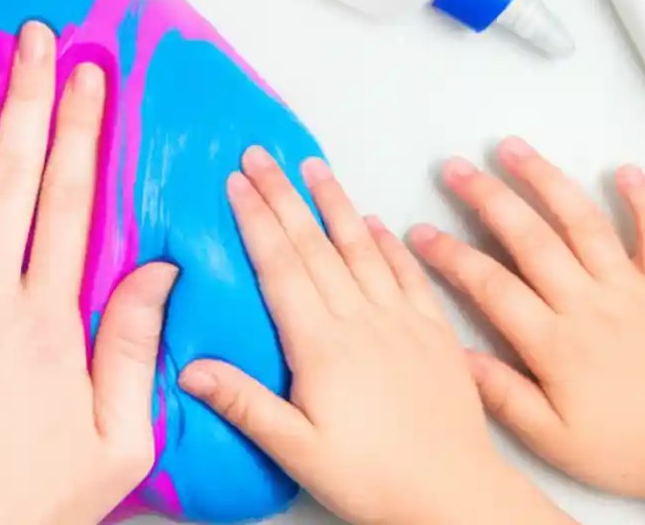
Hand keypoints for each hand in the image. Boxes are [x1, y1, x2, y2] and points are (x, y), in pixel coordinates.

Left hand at [0, 23, 178, 524]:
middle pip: (7, 178)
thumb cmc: (28, 502)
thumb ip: (135, 347)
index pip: (65, 199)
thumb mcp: (117, 439)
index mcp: (44, 322)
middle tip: (33, 40)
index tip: (85, 77)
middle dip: (24, 100)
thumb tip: (157, 270)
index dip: (78, 129)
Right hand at [177, 148, 568, 524]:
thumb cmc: (373, 479)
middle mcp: (361, 320)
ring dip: (335, 203)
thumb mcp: (298, 451)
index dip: (256, 219)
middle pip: (315, 245)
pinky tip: (375, 223)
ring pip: (362, 248)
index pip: (281, 266)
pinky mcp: (434, 333)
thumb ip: (244, 403)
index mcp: (321, 345)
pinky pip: (407, 275)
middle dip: (284, 195)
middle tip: (261, 154)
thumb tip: (188, 367)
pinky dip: (389, 244)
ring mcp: (402, 322)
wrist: (456, 495)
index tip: (236, 181)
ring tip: (314, 166)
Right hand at [409, 137, 644, 514]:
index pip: (490, 286)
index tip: (419, 233)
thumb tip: (456, 356)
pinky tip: (623, 170)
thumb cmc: (633, 450)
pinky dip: (643, 200)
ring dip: (547, 181)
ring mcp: (632, 289)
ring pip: (584, 223)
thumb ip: (503, 396)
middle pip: (530, 239)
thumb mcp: (556, 441)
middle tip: (455, 169)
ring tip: (514, 148)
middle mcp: (588, 305)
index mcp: (555, 343)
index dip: (450, 255)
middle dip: (488, 198)